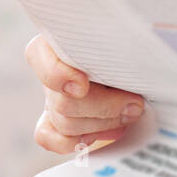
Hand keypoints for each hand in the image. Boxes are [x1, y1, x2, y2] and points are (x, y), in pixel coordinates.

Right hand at [25, 33, 145, 154]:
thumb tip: (139, 51)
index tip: (82, 86)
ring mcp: (51, 96)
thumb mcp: (128, 36)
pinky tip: (110, 130)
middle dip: (105, 107)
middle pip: (62, 101)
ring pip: (65, 123)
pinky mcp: (53, 120)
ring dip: (103, 124)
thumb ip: (122, 42)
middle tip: (136, 105)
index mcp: (62, 38)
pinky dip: (81, 139)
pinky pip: (49, 138)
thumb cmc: (134, 44)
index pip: (37, 54)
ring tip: (131, 114)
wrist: (139, 61)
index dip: (57, 75)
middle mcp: (52, 68)